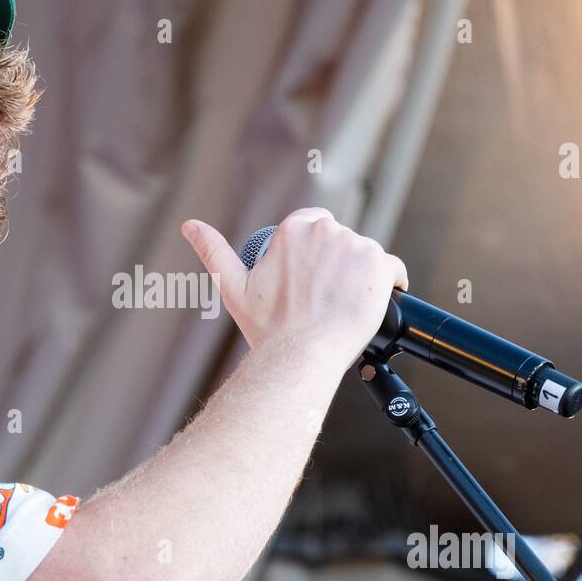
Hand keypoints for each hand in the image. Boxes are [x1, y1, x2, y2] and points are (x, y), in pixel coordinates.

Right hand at [182, 208, 407, 370]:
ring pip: (365, 257)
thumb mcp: (234, 286)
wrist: (301, 355)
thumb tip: (188, 225)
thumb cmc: (269, 327)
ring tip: (345, 308)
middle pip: (342, 242)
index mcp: (293, 229)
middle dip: (339, 267)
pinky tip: (375, 302)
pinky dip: (389, 285)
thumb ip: (212, 251)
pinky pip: (393, 269)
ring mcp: (354, 245)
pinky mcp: (379, 263)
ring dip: (361, 278)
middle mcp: (325, 230)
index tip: (315, 279)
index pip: (316, 225)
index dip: (318, 254)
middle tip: (328, 301)